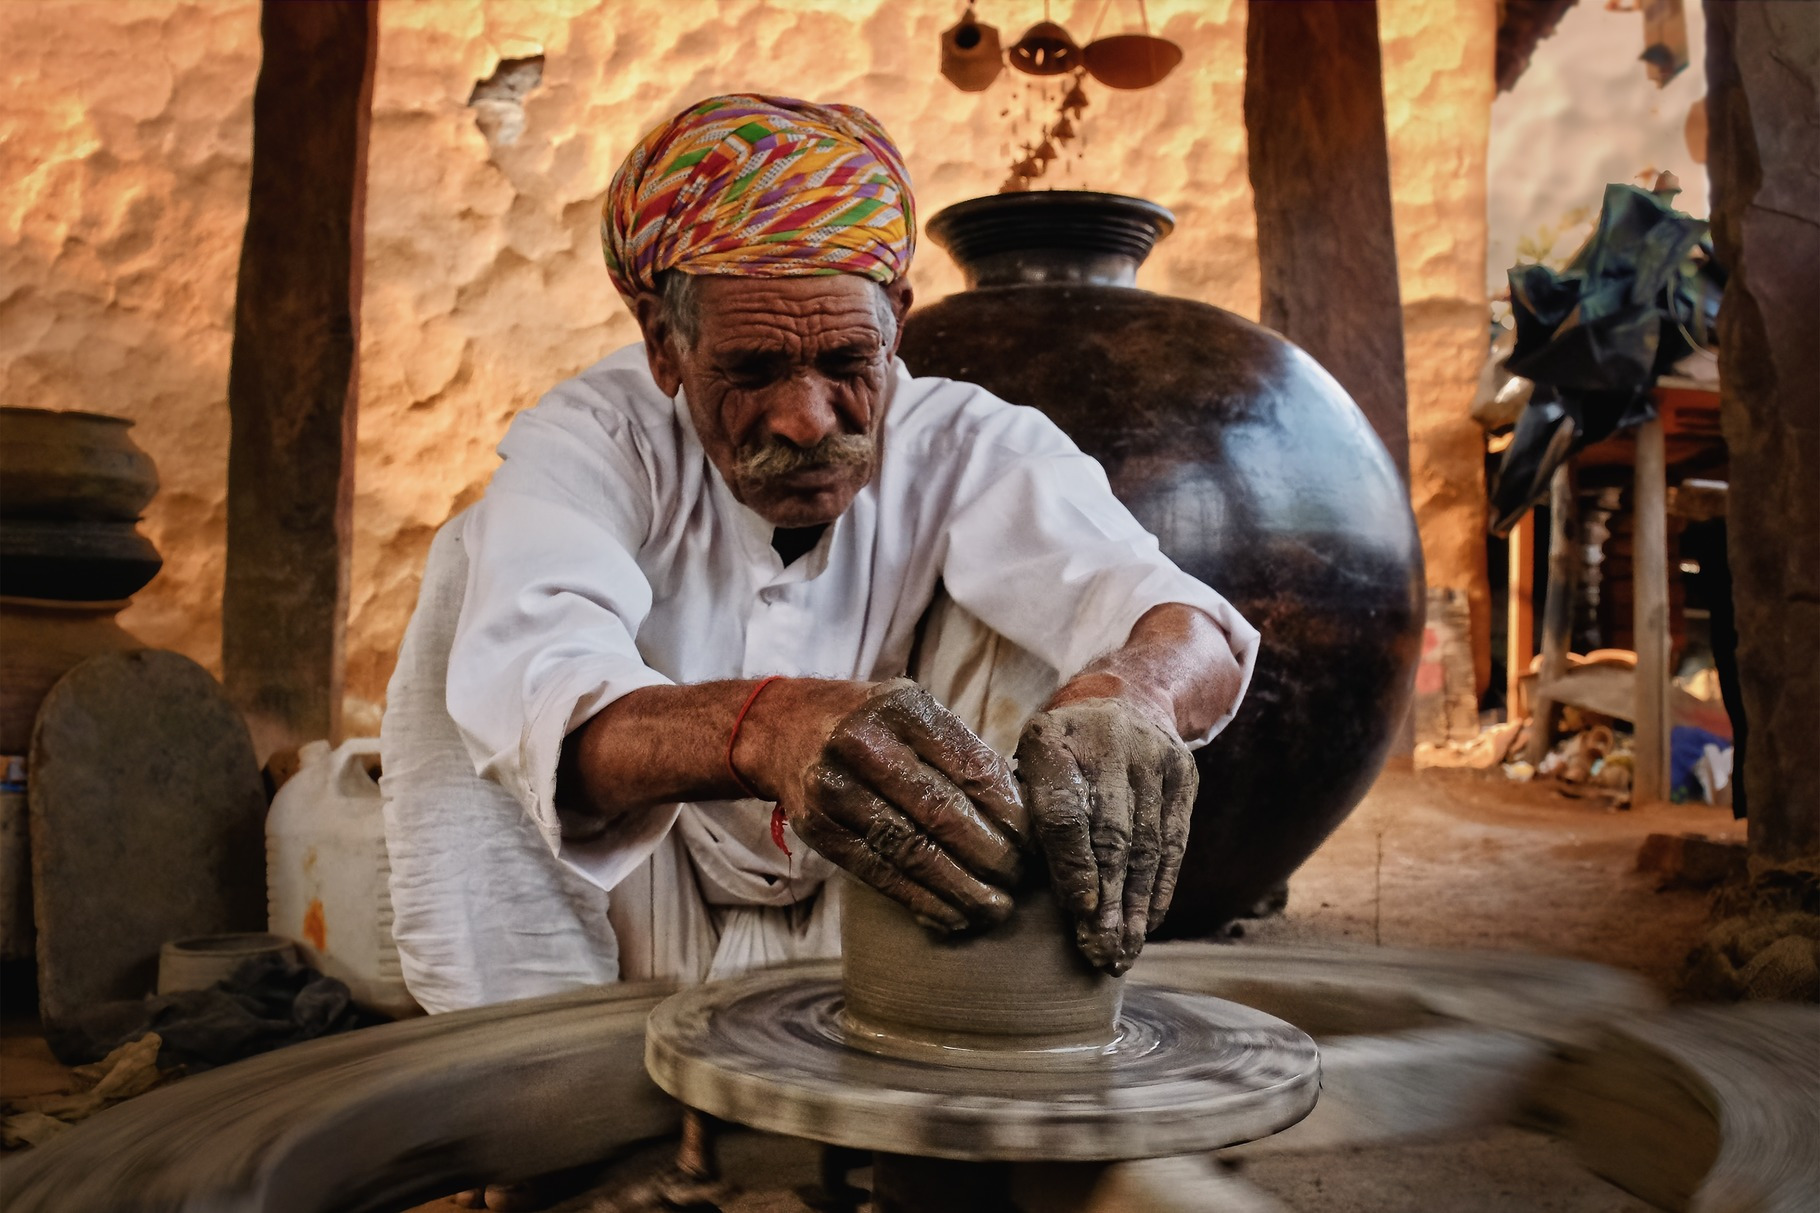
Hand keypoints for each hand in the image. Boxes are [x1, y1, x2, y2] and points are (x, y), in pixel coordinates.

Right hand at [743, 679, 1029, 931]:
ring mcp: (836, 790)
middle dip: (993, 856)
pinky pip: (880, 874)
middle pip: (944, 814)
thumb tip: (1024, 812)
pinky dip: (922, 901)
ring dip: (962, 889)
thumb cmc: (869, 724)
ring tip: (996, 908)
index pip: (971, 769)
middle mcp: (864, 746)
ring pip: (913, 852)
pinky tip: (952, 915)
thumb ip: (960, 752)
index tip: (1035, 841)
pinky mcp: (821, 831)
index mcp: (902, 709)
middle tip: (1022, 879)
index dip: (1011, 813)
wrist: (783, 730)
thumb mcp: (913, 712)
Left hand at [1015, 697, 1197, 973]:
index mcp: (1052, 740)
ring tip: (1123, 951)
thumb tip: (1030, 893)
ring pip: (1146, 845)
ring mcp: (1153, 757)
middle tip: (1100, 952)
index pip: (1066, 813)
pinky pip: (1174, 841)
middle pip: (1111, 836)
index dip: (1073, 867)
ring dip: (1135, 906)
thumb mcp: (1029, 766)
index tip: (1079, 914)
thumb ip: (1027, 818)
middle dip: (1106, 901)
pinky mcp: (1184, 774)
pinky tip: (1148, 923)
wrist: (1125, 700)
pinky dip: (1160, 887)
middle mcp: (1109, 743)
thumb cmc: (1059, 754)